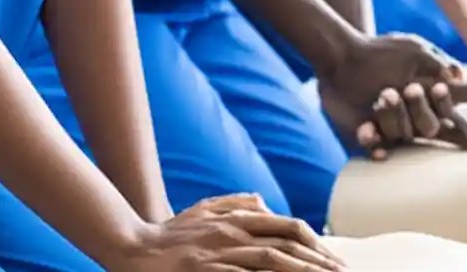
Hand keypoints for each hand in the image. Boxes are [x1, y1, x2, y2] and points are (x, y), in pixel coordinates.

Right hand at [115, 194, 344, 271]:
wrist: (132, 248)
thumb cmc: (170, 233)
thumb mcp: (204, 209)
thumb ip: (235, 204)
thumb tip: (264, 202)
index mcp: (236, 218)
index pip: (288, 227)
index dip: (315, 244)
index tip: (334, 262)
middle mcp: (232, 232)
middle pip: (286, 244)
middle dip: (318, 261)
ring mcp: (218, 252)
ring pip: (270, 259)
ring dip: (301, 271)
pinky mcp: (204, 270)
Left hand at [318, 34, 466, 159]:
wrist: (342, 57)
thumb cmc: (383, 52)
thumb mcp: (416, 50)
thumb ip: (440, 64)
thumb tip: (460, 79)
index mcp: (435, 103)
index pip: (465, 123)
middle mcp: (418, 121)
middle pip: (432, 127)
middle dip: (420, 108)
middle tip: (407, 88)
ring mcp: (394, 131)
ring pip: (404, 136)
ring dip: (393, 116)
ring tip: (380, 96)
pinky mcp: (371, 138)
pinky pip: (375, 150)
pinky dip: (372, 142)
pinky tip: (366, 129)